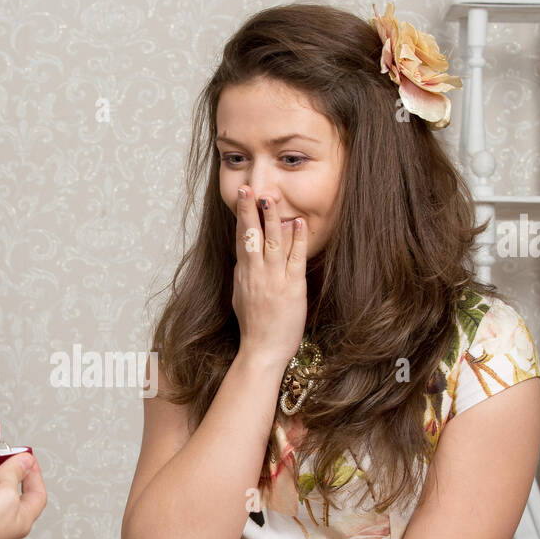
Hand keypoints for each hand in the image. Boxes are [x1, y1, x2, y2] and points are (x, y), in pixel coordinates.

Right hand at [231, 186, 308, 369]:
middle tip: (249, 188)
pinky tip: (298, 223)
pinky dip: (297, 240)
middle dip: (250, 210)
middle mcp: (256, 273)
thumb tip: (242, 259)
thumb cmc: (254, 327)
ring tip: (272, 197)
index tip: (243, 195)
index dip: (242, 215)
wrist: (261, 350)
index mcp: (243, 274)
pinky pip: (293, 259)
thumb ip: (243, 276)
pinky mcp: (291, 288)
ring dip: (273, 218)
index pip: (241, 238)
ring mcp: (273, 280)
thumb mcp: (240, 297)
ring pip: (272, 242)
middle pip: (251, 235)